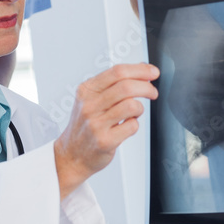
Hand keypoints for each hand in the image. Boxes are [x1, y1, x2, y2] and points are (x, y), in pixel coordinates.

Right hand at [54, 64, 158, 197]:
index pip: (117, 72)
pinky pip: (132, 126)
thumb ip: (114, 83)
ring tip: (135, 112)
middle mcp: (89, 105)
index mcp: (86, 90)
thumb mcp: (92, 99)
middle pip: (126, 87)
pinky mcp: (104, 141)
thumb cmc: (85, 125)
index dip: (140, 70)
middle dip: (146, 87)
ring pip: (131, 105)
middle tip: (152, 92)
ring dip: (140, 108)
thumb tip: (142, 69)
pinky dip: (135, 124)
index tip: (152, 72)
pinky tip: (127, 126)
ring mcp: (96, 124)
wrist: (71, 155)